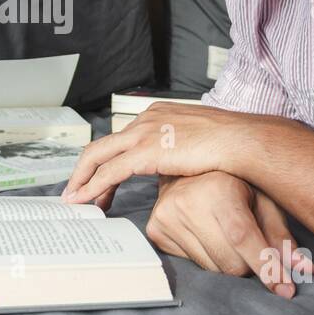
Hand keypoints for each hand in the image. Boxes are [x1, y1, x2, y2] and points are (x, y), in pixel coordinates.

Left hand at [62, 103, 252, 205]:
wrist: (240, 141)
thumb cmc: (229, 144)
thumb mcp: (197, 140)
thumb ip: (178, 149)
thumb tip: (175, 165)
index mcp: (157, 114)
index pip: (122, 139)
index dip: (107, 161)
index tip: (101, 180)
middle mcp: (145, 119)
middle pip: (102, 145)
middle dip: (85, 170)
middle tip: (76, 191)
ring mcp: (143, 133)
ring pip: (98, 157)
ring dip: (82, 180)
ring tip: (73, 199)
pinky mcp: (145, 152)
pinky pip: (110, 172)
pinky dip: (94, 187)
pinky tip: (86, 200)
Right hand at [147, 172, 312, 297]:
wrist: (186, 165)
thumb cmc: (232, 181)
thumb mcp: (262, 198)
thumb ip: (281, 234)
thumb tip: (305, 267)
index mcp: (217, 189)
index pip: (242, 238)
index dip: (266, 266)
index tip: (285, 288)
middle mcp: (187, 202)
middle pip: (229, 262)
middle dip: (249, 266)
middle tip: (251, 248)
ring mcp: (166, 217)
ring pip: (211, 269)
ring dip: (227, 263)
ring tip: (226, 236)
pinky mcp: (155, 231)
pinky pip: (191, 264)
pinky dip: (207, 258)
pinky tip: (205, 234)